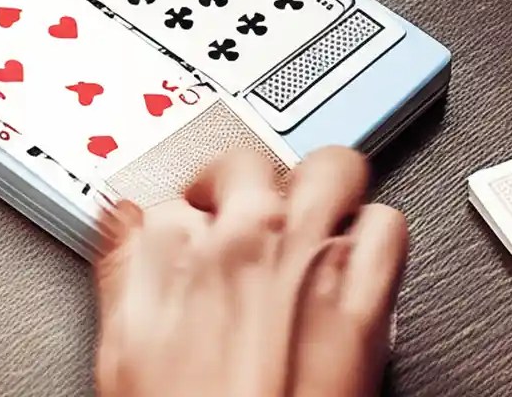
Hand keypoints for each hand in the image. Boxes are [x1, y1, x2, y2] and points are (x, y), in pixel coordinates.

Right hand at [94, 147, 407, 396]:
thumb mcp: (122, 351)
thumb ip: (123, 271)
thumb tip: (123, 222)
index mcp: (177, 248)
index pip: (176, 194)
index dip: (185, 218)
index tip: (191, 236)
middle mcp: (249, 237)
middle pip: (249, 160)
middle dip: (245, 181)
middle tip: (243, 216)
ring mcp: (314, 260)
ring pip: (330, 169)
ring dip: (317, 191)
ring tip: (306, 222)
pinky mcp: (368, 299)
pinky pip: (388, 227)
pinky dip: (374, 233)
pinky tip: (353, 258)